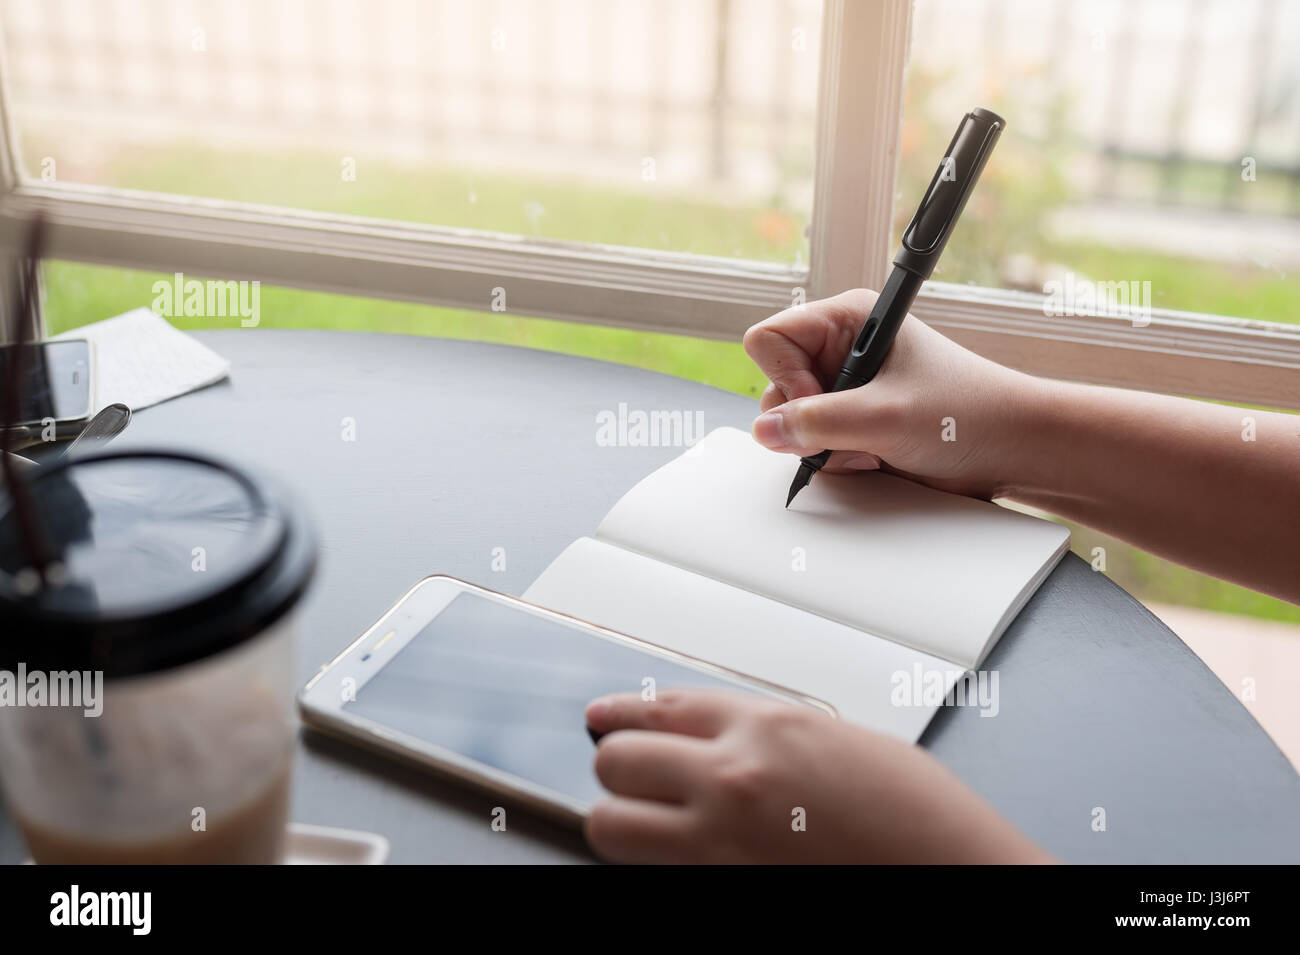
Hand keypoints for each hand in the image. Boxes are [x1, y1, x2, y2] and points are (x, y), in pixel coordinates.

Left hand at [584, 689, 1051, 863]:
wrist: (955, 873)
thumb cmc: (917, 815)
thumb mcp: (838, 742)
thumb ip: (767, 735)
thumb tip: (716, 741)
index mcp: (765, 728)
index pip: (659, 707)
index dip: (620, 712)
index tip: (603, 718)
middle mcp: (731, 781)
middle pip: (616, 761)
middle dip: (618, 768)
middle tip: (630, 776)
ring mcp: (720, 844)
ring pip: (609, 826)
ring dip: (620, 821)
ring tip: (641, 824)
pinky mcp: (719, 891)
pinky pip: (651, 875)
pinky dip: (656, 865)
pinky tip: (679, 857)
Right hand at [743, 288, 1041, 499]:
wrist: (1015, 449)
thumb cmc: (970, 414)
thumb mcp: (884, 417)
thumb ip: (816, 423)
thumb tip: (765, 430)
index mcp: (850, 318)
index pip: (770, 339)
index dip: (785, 378)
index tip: (820, 401)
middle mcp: (844, 348)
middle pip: (777, 384)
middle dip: (806, 420)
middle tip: (847, 433)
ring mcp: (849, 387)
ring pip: (794, 420)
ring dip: (825, 445)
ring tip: (870, 448)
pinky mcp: (857, 420)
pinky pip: (817, 443)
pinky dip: (838, 459)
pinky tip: (873, 459)